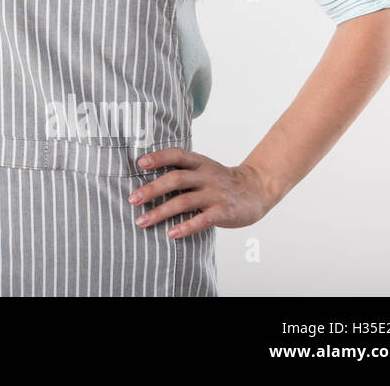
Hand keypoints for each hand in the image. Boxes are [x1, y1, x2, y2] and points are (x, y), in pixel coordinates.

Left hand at [126, 148, 273, 237]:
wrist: (257, 190)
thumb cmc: (221, 181)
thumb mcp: (204, 168)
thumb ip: (183, 171)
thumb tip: (147, 177)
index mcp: (200, 163)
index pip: (177, 155)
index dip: (158, 157)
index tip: (140, 163)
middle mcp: (206, 176)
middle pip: (175, 179)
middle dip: (151, 189)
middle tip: (132, 200)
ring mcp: (215, 194)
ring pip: (184, 201)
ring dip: (160, 212)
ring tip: (142, 221)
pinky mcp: (223, 212)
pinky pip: (202, 220)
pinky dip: (185, 227)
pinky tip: (171, 233)